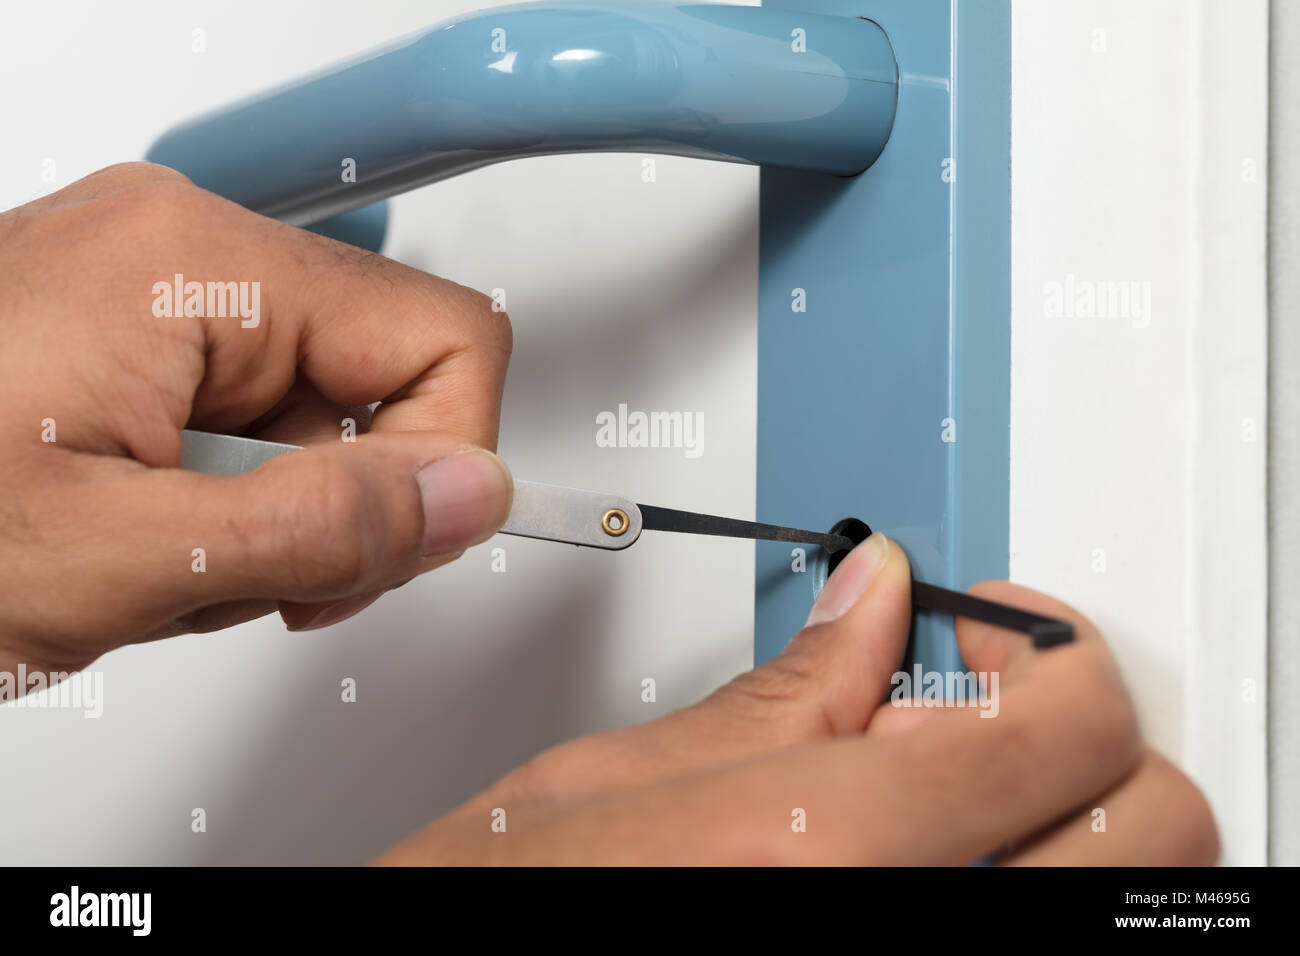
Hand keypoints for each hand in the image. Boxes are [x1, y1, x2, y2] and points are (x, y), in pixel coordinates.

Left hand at [0, 163, 512, 675]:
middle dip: (334, 504)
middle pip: (384, 380)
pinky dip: (226, 503)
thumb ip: (318, 528)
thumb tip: (467, 493)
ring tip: (164, 559)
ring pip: (320, 417)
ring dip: (270, 518)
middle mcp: (184, 251)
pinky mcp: (138, 335)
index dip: (447, 456)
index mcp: (197, 265)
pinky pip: (253, 423)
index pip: (444, 336)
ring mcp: (158, 289)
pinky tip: (151, 537)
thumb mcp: (121, 557)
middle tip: (242, 571)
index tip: (399, 543)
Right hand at [377, 534, 1218, 864]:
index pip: (1068, 724)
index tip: (993, 628)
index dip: (1050, 649)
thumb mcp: (605, 778)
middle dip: (1084, 742)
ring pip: (1110, 893)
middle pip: (1150, 828)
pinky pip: (1016, 935)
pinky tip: (919, 846)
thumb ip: (778, 689)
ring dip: (1057, 815)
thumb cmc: (479, 910)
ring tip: (951, 776)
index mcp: (822, 851)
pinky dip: (1006, 875)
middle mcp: (899, 935)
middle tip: (987, 702)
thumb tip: (876, 602)